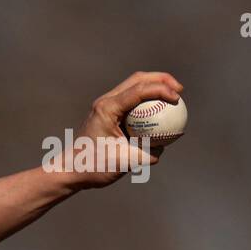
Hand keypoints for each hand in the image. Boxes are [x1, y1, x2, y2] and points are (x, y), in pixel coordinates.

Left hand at [66, 71, 184, 188]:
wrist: (70, 170)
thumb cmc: (93, 167)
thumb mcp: (124, 162)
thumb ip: (147, 153)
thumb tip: (165, 146)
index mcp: (107, 109)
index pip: (139, 90)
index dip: (162, 89)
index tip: (178, 99)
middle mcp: (105, 102)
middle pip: (138, 79)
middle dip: (162, 79)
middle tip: (179, 90)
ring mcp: (105, 106)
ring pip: (134, 86)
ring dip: (154, 87)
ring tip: (173, 96)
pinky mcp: (108, 114)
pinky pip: (131, 101)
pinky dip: (146, 101)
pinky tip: (160, 112)